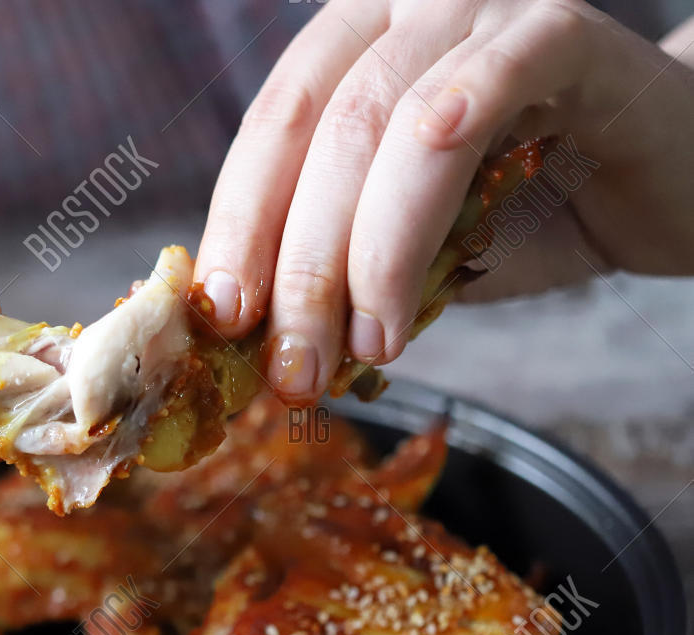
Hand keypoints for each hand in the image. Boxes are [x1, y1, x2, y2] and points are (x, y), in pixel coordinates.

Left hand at [193, 0, 693, 402]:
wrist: (674, 181)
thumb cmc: (537, 209)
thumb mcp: (416, 247)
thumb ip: (344, 270)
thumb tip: (256, 343)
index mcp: (352, 45)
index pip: (273, 131)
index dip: (237, 227)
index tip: (219, 321)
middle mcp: (406, 8)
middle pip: (319, 133)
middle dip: (294, 264)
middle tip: (289, 367)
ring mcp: (481, 9)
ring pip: (385, 125)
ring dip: (362, 254)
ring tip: (361, 348)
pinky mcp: (559, 32)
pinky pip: (481, 93)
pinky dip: (429, 190)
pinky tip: (408, 277)